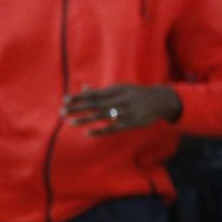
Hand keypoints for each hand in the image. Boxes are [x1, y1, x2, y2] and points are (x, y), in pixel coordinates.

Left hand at [63, 84, 180, 134]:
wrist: (160, 100)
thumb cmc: (135, 95)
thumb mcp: (119, 90)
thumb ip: (101, 91)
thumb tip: (83, 88)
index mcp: (116, 90)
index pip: (93, 94)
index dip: (79, 98)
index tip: (64, 101)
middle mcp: (120, 100)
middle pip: (95, 105)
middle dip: (78, 109)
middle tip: (61, 112)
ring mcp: (126, 112)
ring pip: (103, 116)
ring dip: (86, 119)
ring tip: (70, 123)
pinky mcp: (132, 123)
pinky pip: (114, 128)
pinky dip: (101, 130)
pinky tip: (88, 133)